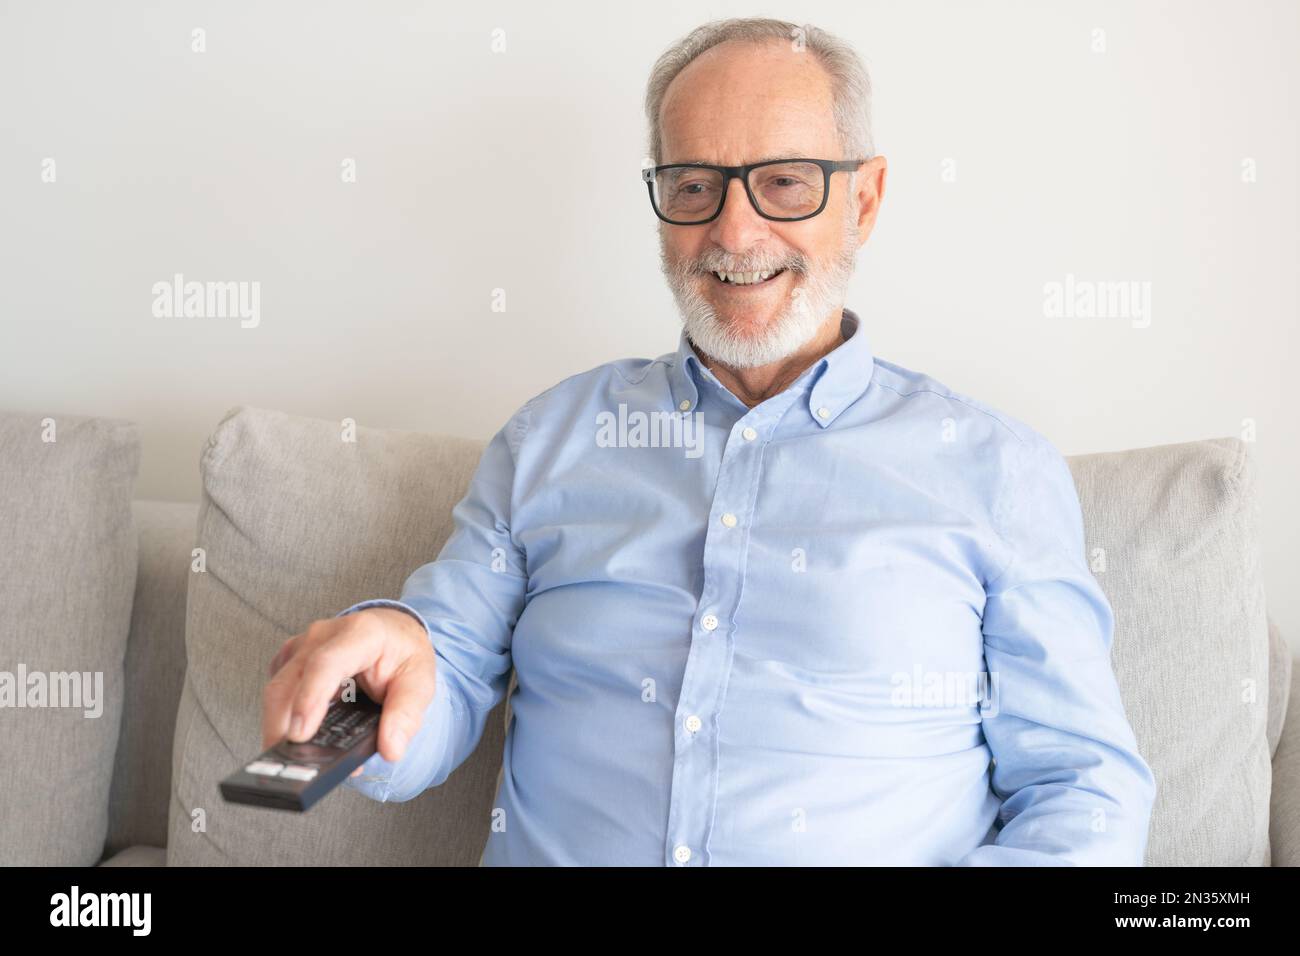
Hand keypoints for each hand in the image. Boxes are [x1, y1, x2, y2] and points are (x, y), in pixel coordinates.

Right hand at [263, 607, 435, 777]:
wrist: (393, 632)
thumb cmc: (403, 654)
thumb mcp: (420, 681)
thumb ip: (407, 714)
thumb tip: (391, 749)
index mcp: (360, 633)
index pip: (325, 665)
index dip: (308, 699)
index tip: (300, 735)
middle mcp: (323, 635)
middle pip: (288, 682)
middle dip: (282, 727)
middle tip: (293, 764)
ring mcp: (302, 646)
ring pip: (276, 691)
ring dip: (281, 729)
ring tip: (299, 761)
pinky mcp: (290, 660)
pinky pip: (277, 693)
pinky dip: (284, 720)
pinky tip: (301, 740)